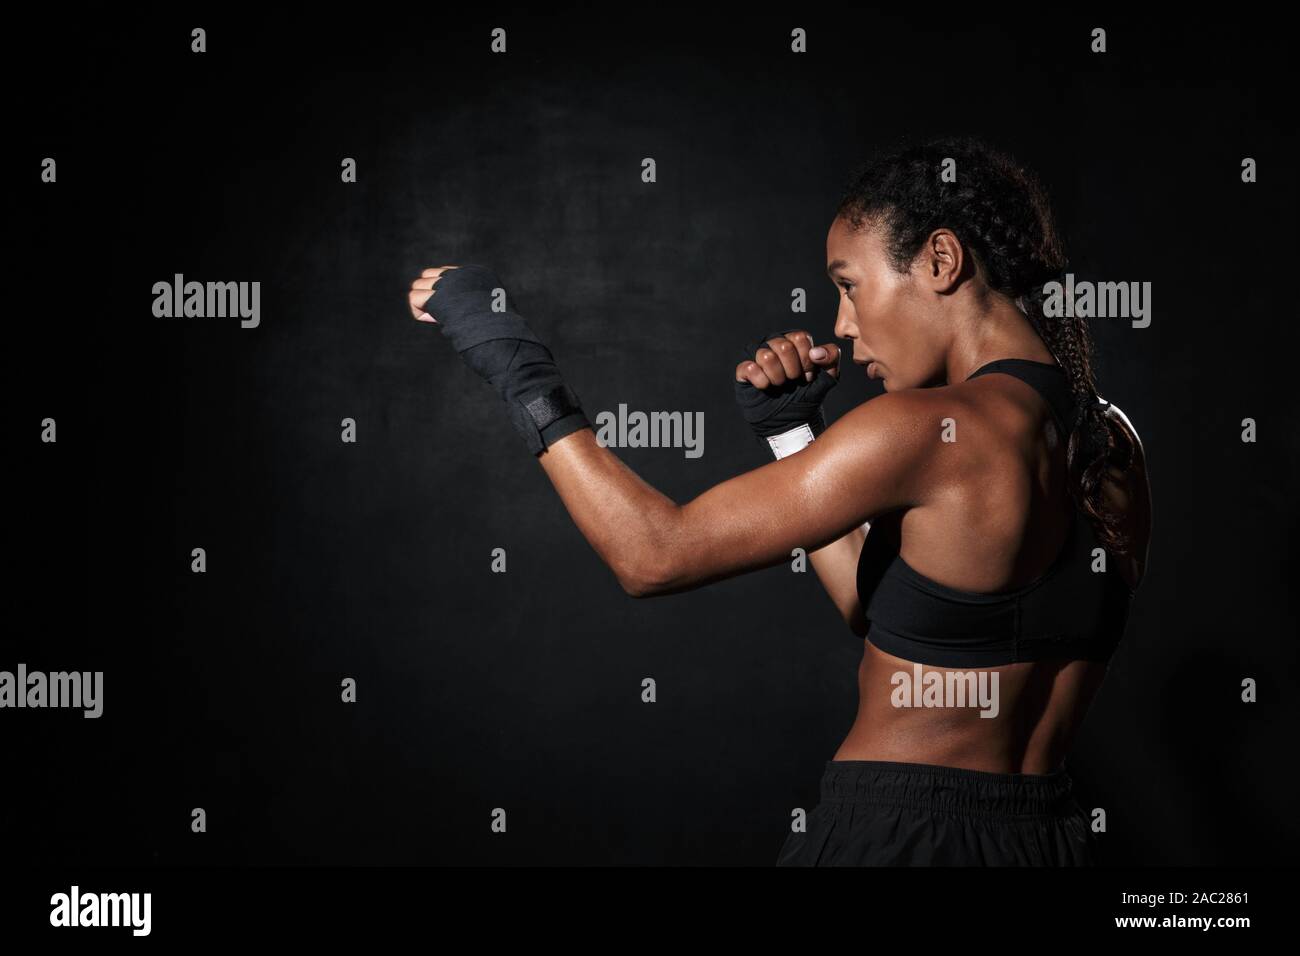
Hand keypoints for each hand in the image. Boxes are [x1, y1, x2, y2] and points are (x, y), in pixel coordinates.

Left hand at [406, 263, 589, 455]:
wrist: (506, 341)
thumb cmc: (502, 335)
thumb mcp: (491, 311)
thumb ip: (472, 303)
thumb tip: (442, 309)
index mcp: (479, 274)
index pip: (446, 274)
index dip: (446, 296)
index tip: (457, 314)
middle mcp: (464, 273)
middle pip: (429, 276)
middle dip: (431, 296)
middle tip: (443, 318)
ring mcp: (451, 283)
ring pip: (419, 285)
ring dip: (424, 304)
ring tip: (439, 321)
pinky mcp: (441, 297)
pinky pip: (415, 298)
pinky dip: (419, 312)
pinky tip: (433, 322)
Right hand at [734, 329, 840, 387]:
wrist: (790, 420)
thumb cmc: (807, 395)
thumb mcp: (828, 377)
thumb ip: (832, 357)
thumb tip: (816, 352)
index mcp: (794, 342)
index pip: (800, 337)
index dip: (806, 360)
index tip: (807, 376)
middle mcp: (775, 345)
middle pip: (783, 345)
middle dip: (792, 369)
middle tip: (793, 381)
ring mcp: (758, 357)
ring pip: (765, 355)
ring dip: (777, 376)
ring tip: (780, 385)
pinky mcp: (744, 371)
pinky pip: (750, 368)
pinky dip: (762, 381)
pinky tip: (766, 387)